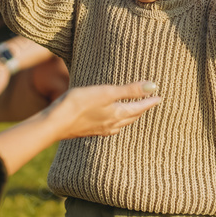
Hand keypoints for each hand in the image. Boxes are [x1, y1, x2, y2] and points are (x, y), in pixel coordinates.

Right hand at [43, 80, 161, 137]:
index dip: (150, 101)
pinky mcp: (89, 130)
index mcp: (118, 115)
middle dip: (141, 110)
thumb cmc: (80, 105)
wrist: (55, 123)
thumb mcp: (106, 92)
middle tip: (149, 103)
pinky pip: (109, 127)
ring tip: (133, 112)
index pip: (139, 108)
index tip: (160, 97)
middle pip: (131, 117)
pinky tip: (110, 123)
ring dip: (129, 117)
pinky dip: (115, 123)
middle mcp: (111, 125)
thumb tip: (153, 87)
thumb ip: (129, 90)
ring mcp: (99, 129)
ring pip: (121, 123)